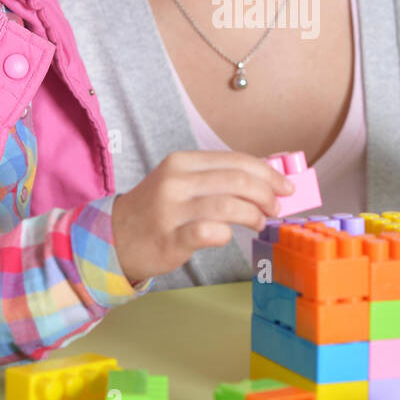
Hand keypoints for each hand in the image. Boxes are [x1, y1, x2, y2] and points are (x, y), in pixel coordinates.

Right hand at [111, 150, 294, 281]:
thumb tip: (267, 181)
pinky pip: (209, 232)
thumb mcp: (182, 183)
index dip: (268, 173)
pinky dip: (226, 233)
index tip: (285, 187)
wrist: (113, 238)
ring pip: (228, 205)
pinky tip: (227, 236)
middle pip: (237, 180)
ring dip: (253, 214)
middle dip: (266, 194)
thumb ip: (218, 179)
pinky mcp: (169, 239)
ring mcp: (171, 210)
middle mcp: (176, 181)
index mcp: (182, 162)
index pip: (236, 160)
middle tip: (276, 207)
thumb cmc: (157, 210)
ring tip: (259, 222)